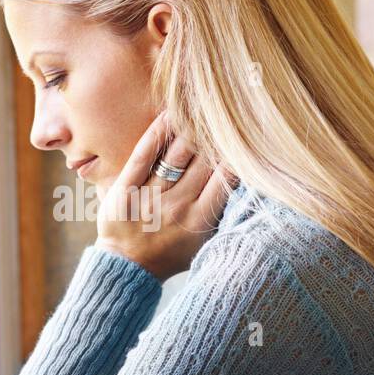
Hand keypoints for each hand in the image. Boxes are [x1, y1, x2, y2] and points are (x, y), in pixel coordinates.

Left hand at [95, 111, 237, 280]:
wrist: (127, 269)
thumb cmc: (171, 254)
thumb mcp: (204, 241)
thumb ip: (222, 212)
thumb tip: (248, 181)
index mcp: (201, 220)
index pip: (226, 178)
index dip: (236, 154)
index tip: (244, 134)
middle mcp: (178, 207)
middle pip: (202, 162)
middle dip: (214, 136)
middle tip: (225, 111)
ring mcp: (150, 199)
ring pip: (175, 155)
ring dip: (189, 128)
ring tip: (200, 106)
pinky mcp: (125, 191)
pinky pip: (143, 156)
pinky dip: (157, 133)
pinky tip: (169, 114)